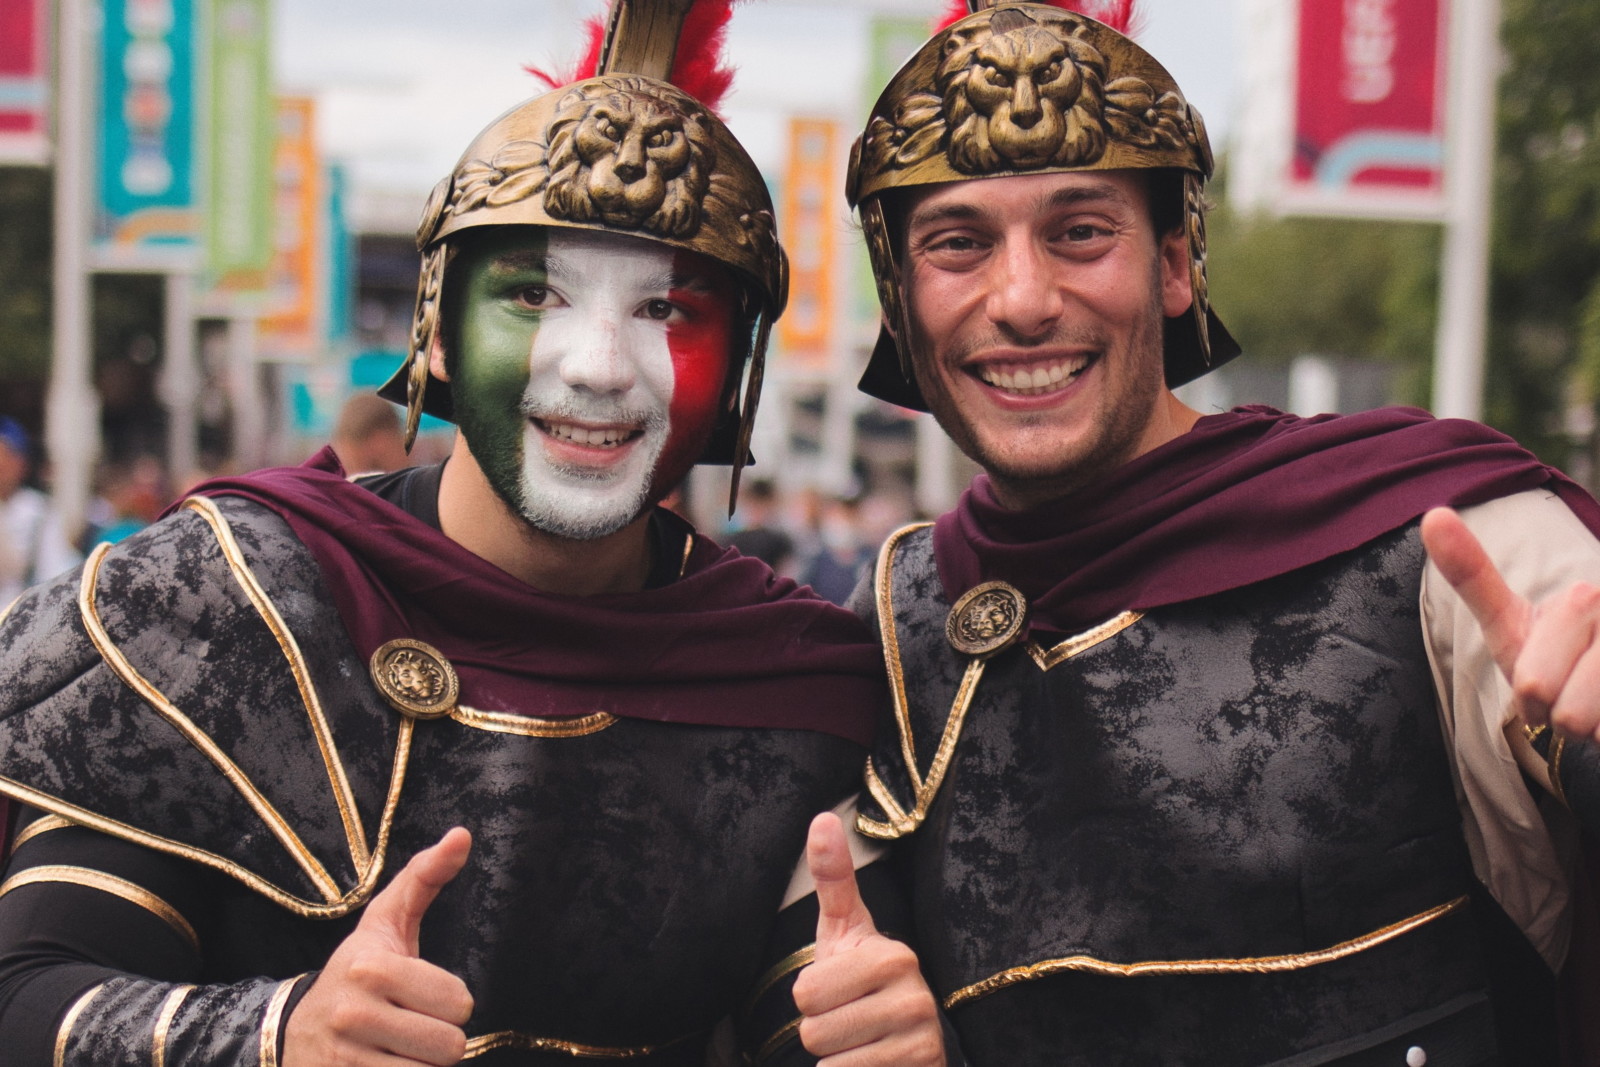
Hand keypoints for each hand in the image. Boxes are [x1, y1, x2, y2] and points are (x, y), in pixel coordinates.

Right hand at [285, 827, 474, 1066]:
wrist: (292, 1029)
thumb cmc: (356, 970)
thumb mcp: (386, 921)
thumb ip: (426, 877)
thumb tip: (462, 835)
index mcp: (371, 968)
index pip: (458, 1003)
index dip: (451, 1002)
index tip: (424, 994)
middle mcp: (354, 1014)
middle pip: (449, 1046)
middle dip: (440, 1038)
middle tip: (415, 1025)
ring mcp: (345, 1060)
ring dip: (424, 1066)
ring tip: (401, 1048)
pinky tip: (389, 1065)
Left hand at [792, 813, 943, 1065]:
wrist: (911, 1044)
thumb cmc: (865, 983)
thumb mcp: (846, 931)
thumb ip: (833, 879)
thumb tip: (822, 819)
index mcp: (892, 955)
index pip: (805, 992)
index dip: (812, 997)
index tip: (841, 990)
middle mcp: (915, 997)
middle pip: (814, 1030)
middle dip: (822, 1031)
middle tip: (851, 1020)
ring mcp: (921, 1042)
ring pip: (829, 1063)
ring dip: (836, 1060)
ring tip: (863, 1043)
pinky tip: (874, 1064)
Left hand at [1422, 507, 1599, 739]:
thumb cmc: (1556, 659)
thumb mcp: (1511, 623)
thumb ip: (1473, 576)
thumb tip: (1433, 515)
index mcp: (1585, 599)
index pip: (1533, 685)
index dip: (1532, 699)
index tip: (1543, 685)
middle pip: (1565, 712)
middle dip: (1560, 717)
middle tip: (1573, 696)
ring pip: (1596, 728)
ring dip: (1596, 732)